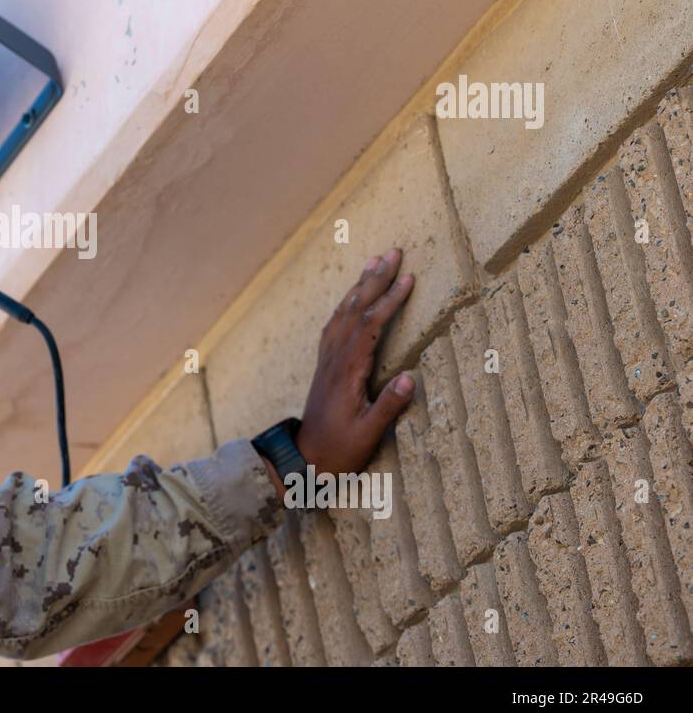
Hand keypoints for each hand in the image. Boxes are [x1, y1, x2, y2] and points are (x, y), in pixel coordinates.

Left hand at [295, 247, 414, 477]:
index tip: (409, 278)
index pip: (370, 325)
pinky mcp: (324, 366)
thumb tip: (410, 378)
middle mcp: (334, 359)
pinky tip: (351, 298)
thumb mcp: (368, 434)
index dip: (389, 300)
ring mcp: (326, 360)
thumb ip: (388, 406)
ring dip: (359, 286)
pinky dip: (345, 305)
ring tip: (374, 263)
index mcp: (347, 370)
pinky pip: (333, 325)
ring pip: (342, 312)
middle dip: (375, 279)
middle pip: (355, 309)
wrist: (303, 460)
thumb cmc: (339, 450)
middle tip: (393, 252)